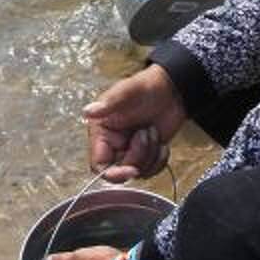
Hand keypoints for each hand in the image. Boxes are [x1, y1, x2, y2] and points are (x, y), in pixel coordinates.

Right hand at [84, 65, 185, 183]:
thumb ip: (109, 104)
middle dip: (139, 155)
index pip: (99, 164)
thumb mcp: (128, 92)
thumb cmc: (147, 86)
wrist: (172, 90)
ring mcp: (130, 150)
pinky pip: (150, 170)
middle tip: (146, 132)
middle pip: (121, 170)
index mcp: (102, 131)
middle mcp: (113, 144)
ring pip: (138, 172)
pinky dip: (160, 161)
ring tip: (153, 130)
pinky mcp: (145, 153)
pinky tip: (162, 144)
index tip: (132, 170)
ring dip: (151, 155)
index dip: (114, 173)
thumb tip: (88, 111)